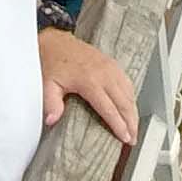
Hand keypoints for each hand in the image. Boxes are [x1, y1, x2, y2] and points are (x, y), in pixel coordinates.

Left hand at [38, 29, 137, 143]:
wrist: (55, 41)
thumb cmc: (51, 61)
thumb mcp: (47, 84)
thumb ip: (50, 103)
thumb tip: (52, 120)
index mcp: (89, 80)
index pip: (110, 108)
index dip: (119, 125)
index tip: (125, 138)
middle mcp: (104, 73)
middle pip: (125, 103)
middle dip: (132, 123)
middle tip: (133, 139)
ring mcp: (111, 67)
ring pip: (130, 94)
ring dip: (134, 112)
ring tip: (134, 127)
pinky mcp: (112, 64)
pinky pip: (128, 84)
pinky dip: (131, 98)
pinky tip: (130, 108)